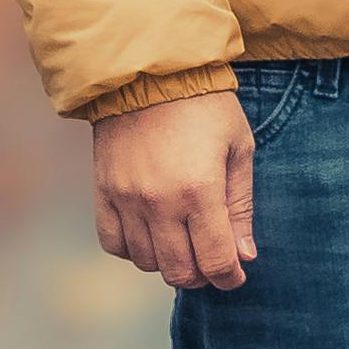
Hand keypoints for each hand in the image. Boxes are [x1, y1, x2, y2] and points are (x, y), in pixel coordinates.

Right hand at [90, 83, 257, 288]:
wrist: (149, 72)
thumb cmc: (205, 107)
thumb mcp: (238, 148)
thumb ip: (241, 206)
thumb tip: (244, 256)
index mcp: (201, 190)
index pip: (215, 261)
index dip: (229, 277)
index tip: (235, 274)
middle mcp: (160, 202)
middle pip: (180, 271)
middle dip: (202, 274)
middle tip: (210, 259)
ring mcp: (127, 199)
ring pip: (147, 262)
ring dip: (168, 262)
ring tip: (182, 241)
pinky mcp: (104, 192)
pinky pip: (113, 243)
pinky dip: (133, 249)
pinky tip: (149, 233)